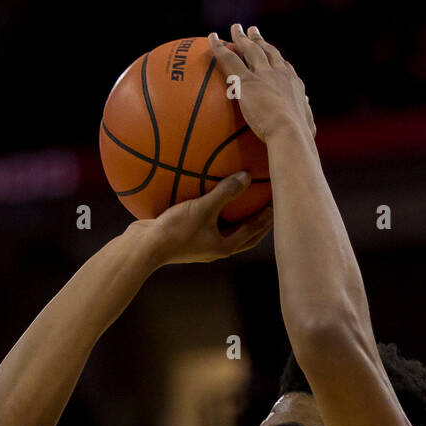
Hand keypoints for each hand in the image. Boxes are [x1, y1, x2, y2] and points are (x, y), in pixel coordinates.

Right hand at [132, 171, 273, 265]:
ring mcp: (200, 246)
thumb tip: (246, 176)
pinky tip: (208, 194)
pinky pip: (206, 222)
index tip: (282, 204)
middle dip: (258, 223)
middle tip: (270, 205)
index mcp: (224, 247)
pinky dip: (212, 211)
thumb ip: (225, 192)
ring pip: (225, 230)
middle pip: (244, 235)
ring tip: (243, 201)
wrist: (143, 248)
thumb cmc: (174, 232)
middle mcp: (215, 249)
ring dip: (236, 217)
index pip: (254, 232)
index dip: (269, 219)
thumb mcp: (203, 208)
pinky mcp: (186, 238)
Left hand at [209, 24, 315, 143]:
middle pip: (268, 52)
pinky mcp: (246, 81)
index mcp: (294, 85)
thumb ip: (306, 124)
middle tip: (252, 31)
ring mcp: (263, 75)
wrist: (290, 132)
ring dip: (241, 38)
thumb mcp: (307, 128)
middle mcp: (279, 74)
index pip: (284, 68)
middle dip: (260, 41)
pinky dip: (219, 48)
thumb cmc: (299, 136)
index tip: (272, 53)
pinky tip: (212, 39)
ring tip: (235, 29)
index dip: (277, 60)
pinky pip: (229, 60)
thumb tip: (310, 128)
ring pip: (250, 50)